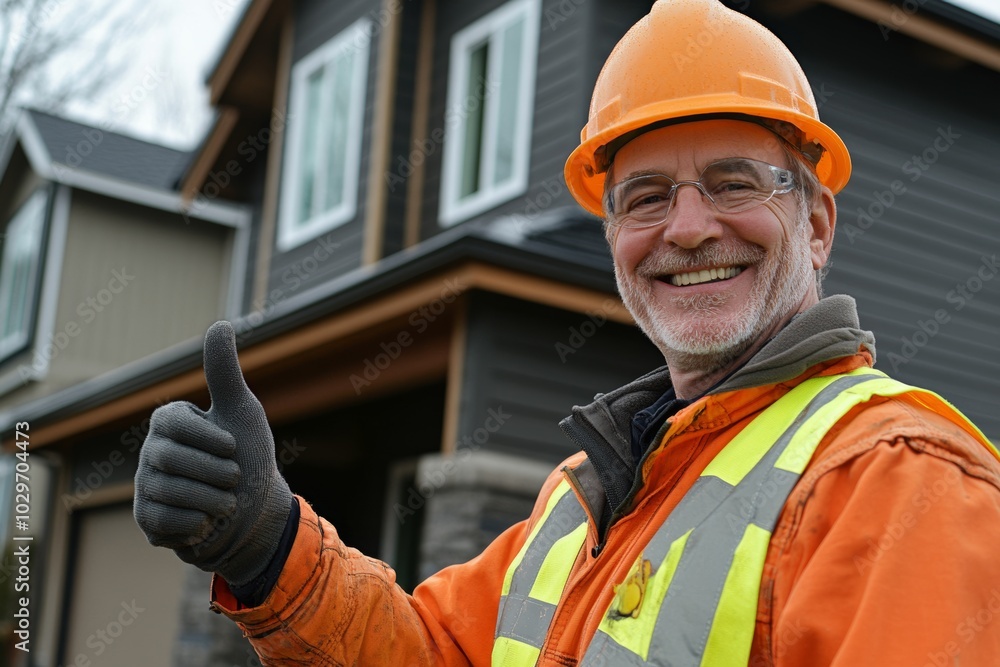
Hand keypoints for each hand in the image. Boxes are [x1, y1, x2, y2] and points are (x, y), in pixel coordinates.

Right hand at [134, 321, 291, 586]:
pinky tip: (207, 521)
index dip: (211, 439)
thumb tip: (221, 323)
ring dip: (213, 501)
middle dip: (216, 473)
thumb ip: (224, 372)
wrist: (257, 510)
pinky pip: (164, 522)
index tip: (233, 446)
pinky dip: (197, 524)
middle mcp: (150, 451)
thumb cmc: (249, 455)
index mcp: (168, 421)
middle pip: (170, 460)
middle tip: (235, 477)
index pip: (174, 423)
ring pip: (168, 493)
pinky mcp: (147, 520)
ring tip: (226, 501)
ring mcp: (145, 486)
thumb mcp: (242, 410)